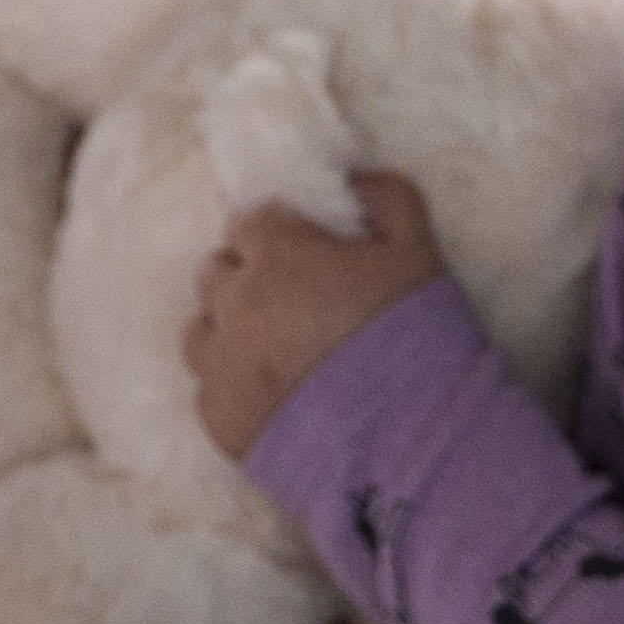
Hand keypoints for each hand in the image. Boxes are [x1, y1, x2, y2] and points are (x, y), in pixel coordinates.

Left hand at [186, 171, 442, 455]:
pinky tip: (276, 397)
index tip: (305, 258)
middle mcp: (235, 303)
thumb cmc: (421, 341)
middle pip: (218, 272)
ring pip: (202, 327)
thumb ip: (387, 199)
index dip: (280, 239)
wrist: (413, 447)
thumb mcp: (420, 254)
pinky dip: (235, 385)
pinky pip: (209, 386)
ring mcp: (221, 364)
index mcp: (277, 256)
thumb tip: (354, 177)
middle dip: (248, 278)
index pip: (252, 224)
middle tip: (294, 305)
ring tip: (276, 352)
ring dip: (230, 329)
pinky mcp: (218, 417)